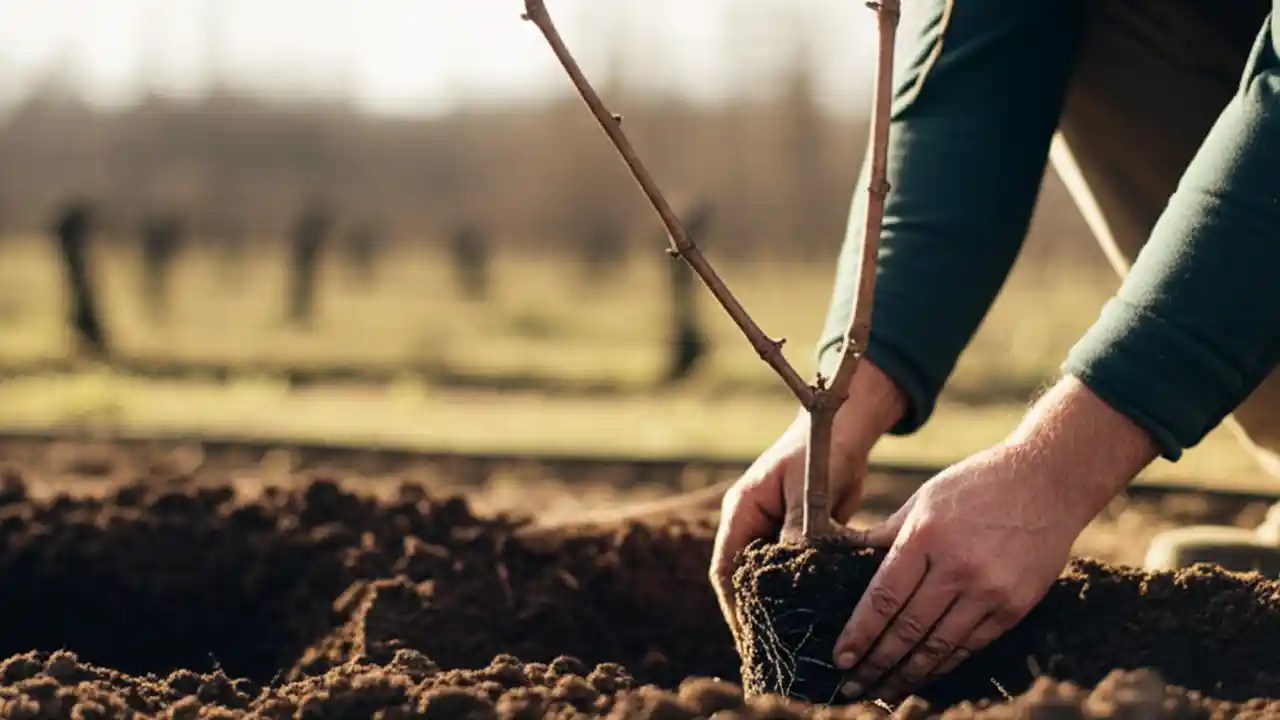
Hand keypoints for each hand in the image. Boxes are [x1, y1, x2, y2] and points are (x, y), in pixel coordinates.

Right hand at [711, 361, 904, 638]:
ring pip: (771, 578)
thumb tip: (792, 572)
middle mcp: (752, 523)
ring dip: (781, 606)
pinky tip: (819, 618)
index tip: (748, 638)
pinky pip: (796, 571)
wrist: (843, 424)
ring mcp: (774, 530)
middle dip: (756, 614)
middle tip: (774, 651)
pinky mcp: (799, 535)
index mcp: (742, 510)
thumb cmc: (820, 448)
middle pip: (745, 579)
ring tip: (796, 643)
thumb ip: (798, 529)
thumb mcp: (807, 489)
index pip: (726, 567)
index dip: (733, 605)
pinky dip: (804, 592)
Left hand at [833, 378, 1156, 700]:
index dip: (860, 633)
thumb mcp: (923, 499)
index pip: (884, 597)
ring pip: (939, 645)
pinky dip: (944, 664)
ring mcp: (989, 590)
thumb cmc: (975, 485)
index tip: (840, 658)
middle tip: (854, 687)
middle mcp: (957, 567)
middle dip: (876, 663)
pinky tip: (924, 676)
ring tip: (884, 692)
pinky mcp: (1014, 606)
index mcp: (926, 536)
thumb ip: (885, 535)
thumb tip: (839, 556)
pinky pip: (971, 645)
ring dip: (908, 674)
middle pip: (908, 629)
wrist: (1046, 482)